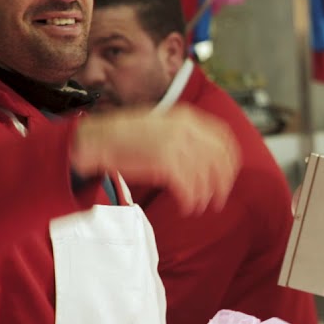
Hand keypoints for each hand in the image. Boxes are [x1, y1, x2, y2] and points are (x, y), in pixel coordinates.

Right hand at [71, 106, 240, 215]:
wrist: (94, 140)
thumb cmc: (124, 137)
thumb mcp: (160, 125)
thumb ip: (185, 135)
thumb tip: (206, 154)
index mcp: (187, 117)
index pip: (224, 138)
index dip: (230, 160)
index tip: (228, 176)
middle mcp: (185, 129)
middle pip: (219, 159)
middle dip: (222, 182)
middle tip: (218, 198)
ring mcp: (176, 144)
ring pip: (204, 176)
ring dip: (204, 195)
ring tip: (198, 205)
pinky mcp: (165, 162)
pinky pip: (188, 187)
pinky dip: (190, 200)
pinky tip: (186, 206)